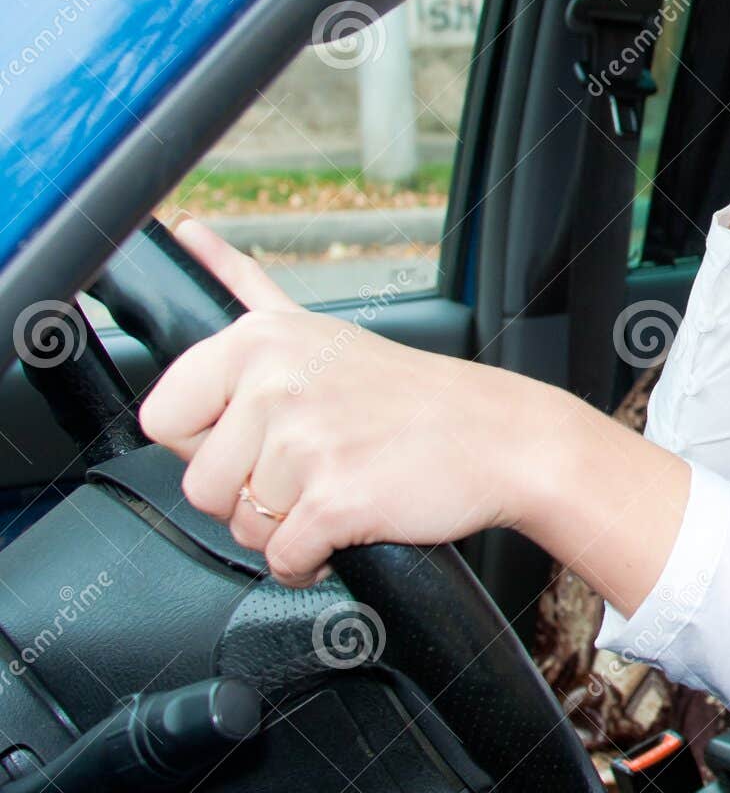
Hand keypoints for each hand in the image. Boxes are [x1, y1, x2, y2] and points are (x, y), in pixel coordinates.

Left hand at [137, 217, 546, 588]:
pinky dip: (313, 560)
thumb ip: (246, 288)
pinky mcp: (332, 498)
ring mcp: (304, 441)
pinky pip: (283, 559)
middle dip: (252, 492)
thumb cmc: (414, 394)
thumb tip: (186, 232)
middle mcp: (275, 383)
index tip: (262, 432)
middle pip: (200, 483)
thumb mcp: (319, 328)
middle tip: (316, 461)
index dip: (210, 440)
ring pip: (243, 525)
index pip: (163, 417)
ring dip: (287, 526)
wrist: (502, 437)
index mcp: (259, 340)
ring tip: (341, 483)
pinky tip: (349, 524)